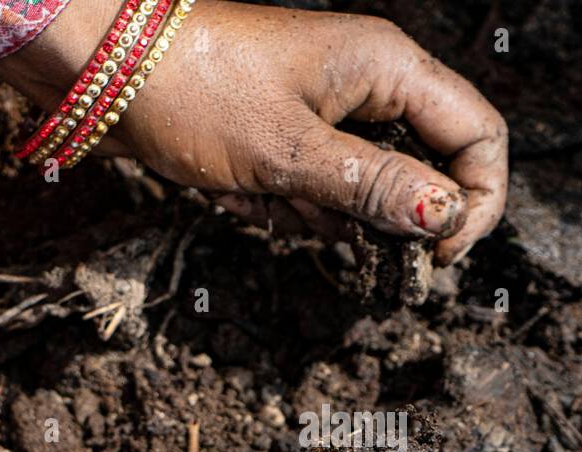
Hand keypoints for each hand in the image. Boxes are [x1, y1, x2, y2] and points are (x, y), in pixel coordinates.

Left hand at [0, 0, 508, 263]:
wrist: (101, 70)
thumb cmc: (192, 89)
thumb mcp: (288, 152)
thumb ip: (374, 187)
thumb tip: (443, 216)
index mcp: (388, 66)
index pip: (480, 135)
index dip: (476, 202)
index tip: (438, 254)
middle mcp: (372, 83)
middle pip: (429, 168)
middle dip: (388, 215)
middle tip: (339, 232)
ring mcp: (334, 108)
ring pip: (375, 189)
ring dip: (330, 215)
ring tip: (270, 197)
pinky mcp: (298, 133)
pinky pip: (327, 190)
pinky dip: (295, 208)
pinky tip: (251, 195)